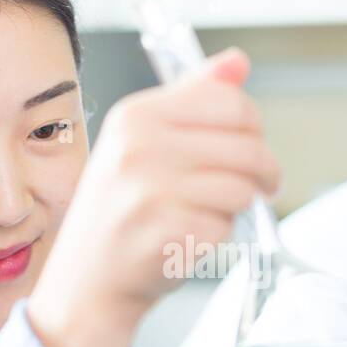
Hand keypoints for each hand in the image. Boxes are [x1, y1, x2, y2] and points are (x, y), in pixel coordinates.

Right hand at [28, 47, 278, 346]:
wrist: (84, 286)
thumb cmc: (119, 216)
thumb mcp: (142, 145)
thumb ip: (191, 100)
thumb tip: (238, 61)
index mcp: (135, 115)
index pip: (229, 101)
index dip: (253, 128)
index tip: (252, 149)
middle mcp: (139, 147)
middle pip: (247, 146)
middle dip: (262, 173)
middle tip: (257, 190)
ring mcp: (150, 192)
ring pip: (242, 189)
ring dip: (237, 210)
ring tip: (208, 216)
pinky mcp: (166, 234)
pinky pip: (226, 229)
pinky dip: (217, 240)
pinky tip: (189, 241)